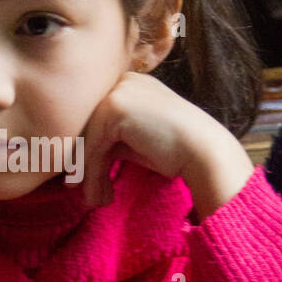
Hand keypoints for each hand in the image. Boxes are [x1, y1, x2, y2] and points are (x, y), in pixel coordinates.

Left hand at [80, 73, 252, 219]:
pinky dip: (93, 174)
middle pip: (85, 127)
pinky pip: (92, 147)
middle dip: (84, 164)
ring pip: (86, 139)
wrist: (205, 152)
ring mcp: (116, 92)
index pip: (92, 117)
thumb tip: (76, 157)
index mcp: (127, 83)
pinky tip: (99, 195)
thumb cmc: (175, 150)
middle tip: (89, 193)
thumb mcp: (135, 138)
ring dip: (88, 175)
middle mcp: (120, 81)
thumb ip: (109, 138)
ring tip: (94, 201)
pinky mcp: (115, 108)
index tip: (85, 180)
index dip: (84, 150)